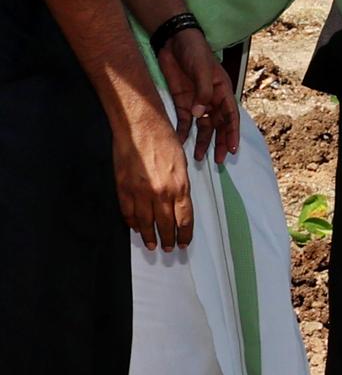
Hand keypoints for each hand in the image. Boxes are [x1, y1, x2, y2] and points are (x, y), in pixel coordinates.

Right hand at [112, 103, 193, 251]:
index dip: (184, 234)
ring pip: (145, 222)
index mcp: (180, 186)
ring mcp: (140, 192)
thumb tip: (177, 205)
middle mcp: (161, 193)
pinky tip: (135, 228)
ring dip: (149, 236)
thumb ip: (180, 186)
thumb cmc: (164, 139)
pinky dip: (132, 222)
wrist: (139, 125)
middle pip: (165, 225)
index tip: (184, 243)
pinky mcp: (123, 187)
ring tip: (151, 244)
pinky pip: (128, 212)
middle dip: (168, 239)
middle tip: (168, 249)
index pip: (184, 219)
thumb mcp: (182, 163)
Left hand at [155, 27, 240, 163]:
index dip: (233, 133)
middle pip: (218, 125)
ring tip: (198, 157)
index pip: (231, 116)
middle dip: (220, 143)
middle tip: (219, 161)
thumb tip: (200, 114)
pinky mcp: (181, 101)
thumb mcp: (202, 70)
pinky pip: (184, 121)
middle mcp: (212, 99)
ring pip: (202, 126)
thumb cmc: (194, 51)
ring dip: (202, 141)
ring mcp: (196, 101)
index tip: (233, 149)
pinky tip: (180, 142)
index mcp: (223, 91)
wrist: (174, 40)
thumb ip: (202, 92)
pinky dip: (183, 131)